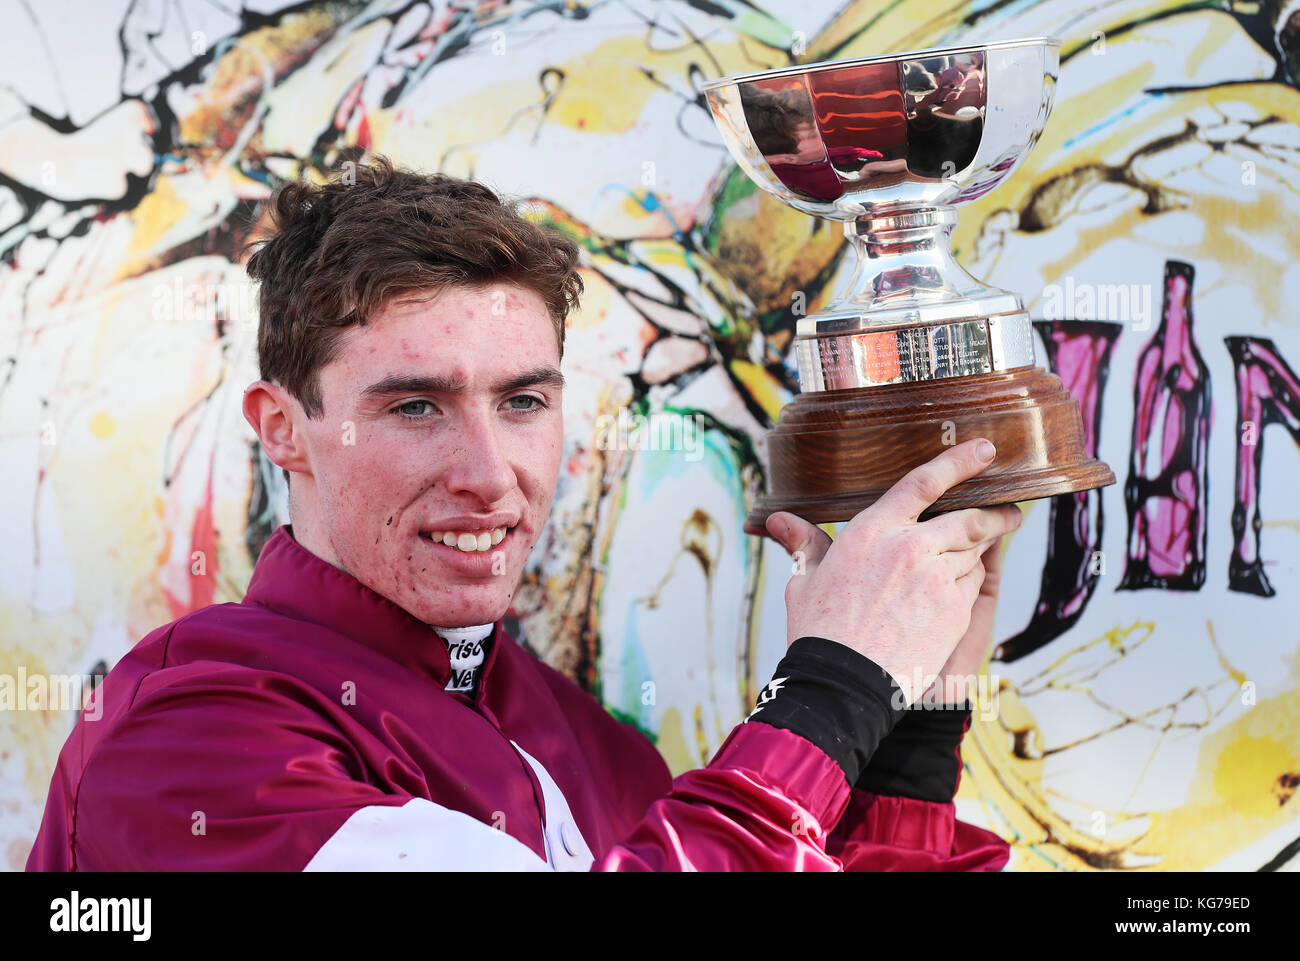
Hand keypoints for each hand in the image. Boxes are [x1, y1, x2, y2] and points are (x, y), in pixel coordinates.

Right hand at [765, 438, 1021, 706]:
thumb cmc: (820, 632)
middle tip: (1008, 511)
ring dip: (982, 548)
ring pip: (975, 551)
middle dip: (994, 513)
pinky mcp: (955, 610)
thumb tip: (777, 520)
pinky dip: (972, 579)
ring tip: (988, 548)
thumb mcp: (805, 581)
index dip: (958, 463)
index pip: (923, 483)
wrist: (845, 684)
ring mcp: (937, 578)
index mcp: (872, 531)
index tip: (983, 451)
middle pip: (968, 518)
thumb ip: (803, 543)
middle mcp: (910, 547)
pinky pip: (973, 583)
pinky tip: (960, 587)